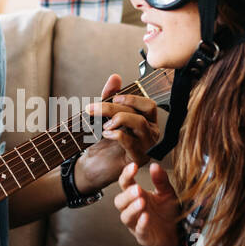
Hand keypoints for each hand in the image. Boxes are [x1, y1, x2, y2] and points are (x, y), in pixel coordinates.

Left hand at [75, 73, 161, 193]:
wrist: (93, 167)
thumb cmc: (102, 143)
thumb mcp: (104, 116)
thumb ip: (109, 97)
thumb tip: (115, 77)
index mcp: (147, 122)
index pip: (148, 105)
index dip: (132, 99)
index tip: (113, 99)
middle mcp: (151, 134)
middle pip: (140, 113)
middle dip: (114, 108)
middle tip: (93, 109)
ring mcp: (147, 147)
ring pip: (140, 124)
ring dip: (118, 119)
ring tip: (103, 125)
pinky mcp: (138, 159)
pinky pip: (131, 141)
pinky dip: (117, 134)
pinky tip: (106, 134)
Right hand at [114, 160, 181, 245]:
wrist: (178, 232)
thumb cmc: (168, 212)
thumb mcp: (167, 192)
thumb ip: (161, 180)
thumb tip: (155, 165)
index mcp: (137, 196)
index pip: (125, 184)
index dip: (126, 175)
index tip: (134, 166)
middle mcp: (133, 210)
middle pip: (120, 201)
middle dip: (127, 195)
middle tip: (137, 189)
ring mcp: (137, 224)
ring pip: (126, 217)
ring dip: (132, 209)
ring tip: (141, 202)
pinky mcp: (144, 236)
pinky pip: (139, 230)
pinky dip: (141, 224)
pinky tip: (146, 217)